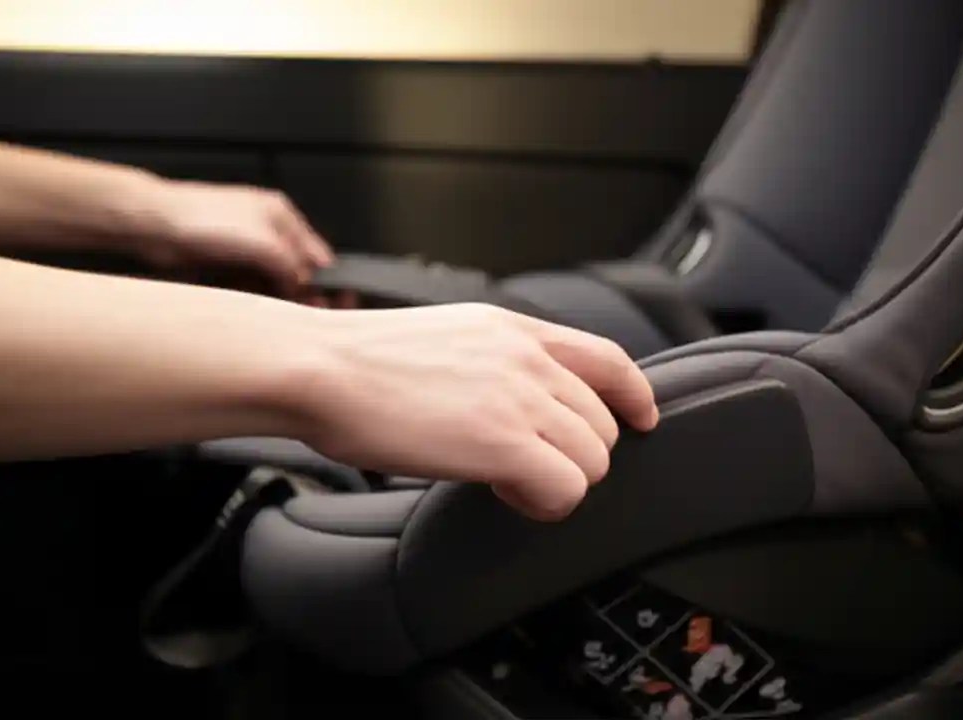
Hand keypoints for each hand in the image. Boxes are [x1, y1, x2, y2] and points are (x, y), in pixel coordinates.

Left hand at [140, 179, 334, 298]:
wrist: (154, 225)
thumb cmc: (201, 217)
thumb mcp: (263, 243)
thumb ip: (292, 266)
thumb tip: (304, 285)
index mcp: (280, 213)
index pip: (314, 250)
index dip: (323, 277)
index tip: (329, 300)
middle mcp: (265, 229)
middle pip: (294, 267)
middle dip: (302, 291)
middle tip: (308, 312)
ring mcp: (244, 246)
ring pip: (271, 279)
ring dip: (277, 297)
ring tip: (280, 312)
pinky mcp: (226, 263)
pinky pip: (249, 286)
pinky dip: (254, 297)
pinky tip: (254, 305)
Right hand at [288, 304, 658, 520]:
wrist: (320, 368)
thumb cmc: (361, 361)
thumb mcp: (448, 336)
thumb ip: (495, 358)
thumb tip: (514, 396)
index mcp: (515, 329)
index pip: (608, 358)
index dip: (635, 394)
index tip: (642, 418)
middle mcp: (527, 359)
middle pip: (604, 423)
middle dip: (575, 454)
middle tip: (525, 466)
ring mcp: (520, 399)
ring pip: (594, 460)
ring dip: (558, 480)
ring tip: (508, 481)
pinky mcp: (504, 443)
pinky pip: (567, 488)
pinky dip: (544, 502)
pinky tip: (504, 492)